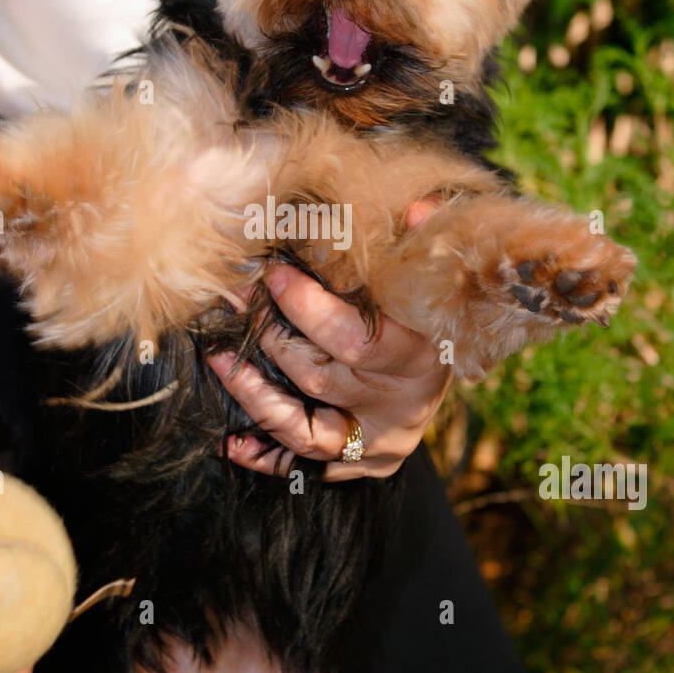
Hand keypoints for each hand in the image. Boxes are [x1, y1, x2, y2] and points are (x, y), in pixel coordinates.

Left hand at [208, 202, 450, 480]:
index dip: (308, 309)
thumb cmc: (436, 313)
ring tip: (220, 361)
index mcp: (421, 357)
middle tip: (239, 304)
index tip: (273, 275)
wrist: (452, 369)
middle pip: (321, 380)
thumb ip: (424, 242)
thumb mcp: (437, 276)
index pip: (357, 340)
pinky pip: (305, 465)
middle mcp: (401, 407)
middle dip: (271, 339)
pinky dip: (266, 455)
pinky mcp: (362, 464)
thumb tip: (414, 207)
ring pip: (305, 430)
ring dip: (255, 395)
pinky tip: (232, 441)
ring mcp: (380, 442)